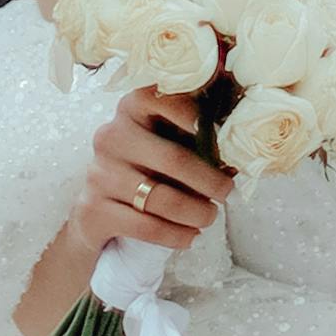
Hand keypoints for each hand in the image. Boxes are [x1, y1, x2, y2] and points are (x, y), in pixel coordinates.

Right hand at [79, 93, 220, 260]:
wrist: (97, 213)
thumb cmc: (146, 171)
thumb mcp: (167, 147)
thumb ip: (199, 143)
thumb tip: (241, 152)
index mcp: (131, 110)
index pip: (163, 99)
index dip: (195, 115)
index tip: (224, 134)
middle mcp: (111, 136)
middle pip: (172, 158)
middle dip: (209, 180)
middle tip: (228, 192)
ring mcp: (99, 174)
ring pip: (161, 197)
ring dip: (196, 212)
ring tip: (211, 217)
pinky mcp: (94, 209)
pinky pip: (146, 226)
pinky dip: (176, 235)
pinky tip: (191, 236)